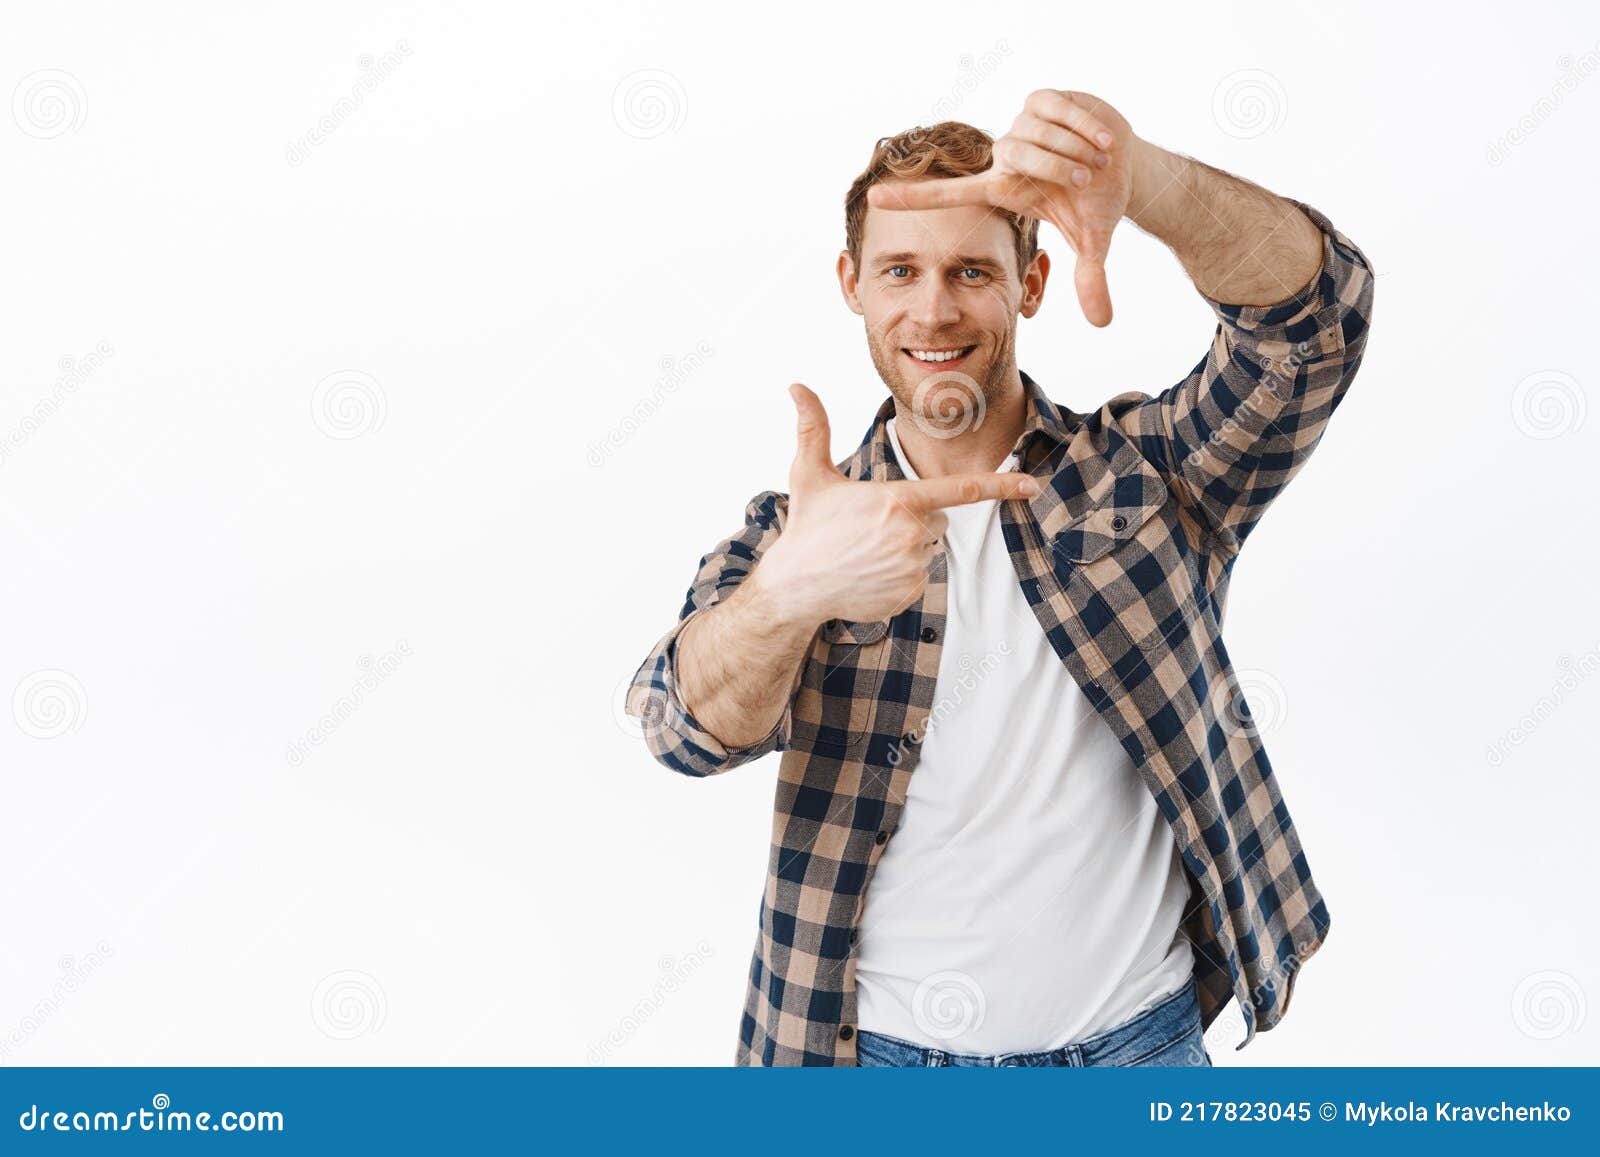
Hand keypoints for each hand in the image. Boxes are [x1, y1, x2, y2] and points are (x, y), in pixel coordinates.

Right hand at [752, 384, 1038, 625]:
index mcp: (897, 500)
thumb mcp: (808, 473)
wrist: (796, 586)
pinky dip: (899, 576)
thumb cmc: (806, 526)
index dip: (1000, 485)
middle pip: (937, 520)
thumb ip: (812, 426)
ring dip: (905, 548)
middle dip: (913, 519)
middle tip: (871, 527)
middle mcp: (911, 534)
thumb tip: (796, 384)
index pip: (960, 489)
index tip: (1031, 485)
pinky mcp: (910, 594)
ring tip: (866, 552)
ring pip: (928, 549)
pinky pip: (920, 577)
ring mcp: (912, 568)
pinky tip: (869, 574)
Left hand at [868, 89, 1136, 326]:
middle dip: (1060, 168)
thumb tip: (1103, 322)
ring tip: (1098, 161)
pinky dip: (1086, 124)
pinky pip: (1059, 108)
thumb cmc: (1097, 202)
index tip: (873, 201)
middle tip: (1089, 178)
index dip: (913, 200)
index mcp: (1003, 189)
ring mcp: (1021, 125)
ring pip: (1041, 132)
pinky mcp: (1041, 98)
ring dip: (1077, 150)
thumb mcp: (1093, 239)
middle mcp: (1004, 156)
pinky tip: (1105, 139)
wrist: (1125, 161)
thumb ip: (1091, 278)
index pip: (950, 195)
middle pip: (1019, 155)